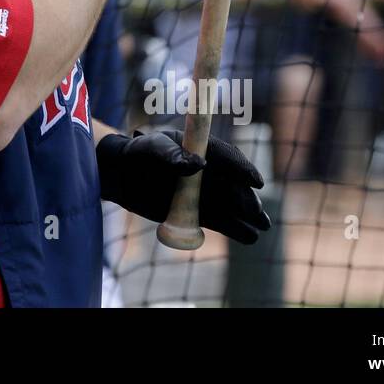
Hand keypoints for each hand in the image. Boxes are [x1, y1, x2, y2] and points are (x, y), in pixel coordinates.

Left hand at [96, 129, 270, 243]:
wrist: (121, 175)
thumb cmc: (138, 154)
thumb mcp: (153, 149)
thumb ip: (172, 155)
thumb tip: (199, 164)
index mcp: (200, 147)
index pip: (226, 156)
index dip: (242, 168)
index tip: (255, 181)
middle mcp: (207, 170)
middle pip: (233, 184)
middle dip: (246, 198)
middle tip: (257, 211)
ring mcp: (203, 191)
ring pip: (230, 204)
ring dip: (247, 215)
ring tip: (261, 226)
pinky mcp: (196, 211)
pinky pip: (219, 220)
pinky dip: (234, 228)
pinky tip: (249, 236)